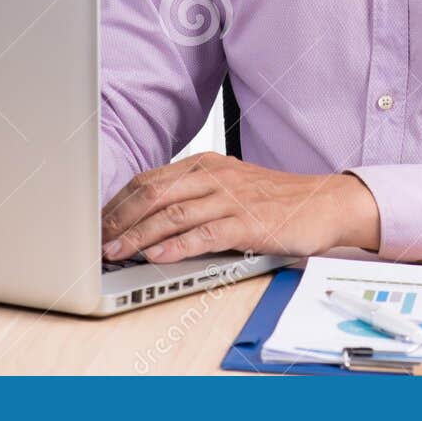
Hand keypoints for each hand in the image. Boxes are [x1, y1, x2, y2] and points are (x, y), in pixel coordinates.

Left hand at [101, 152, 380, 262]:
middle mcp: (214, 176)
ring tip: (115, 252)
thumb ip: (193, 195)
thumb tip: (149, 218)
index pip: (149, 180)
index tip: (98, 223)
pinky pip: (205, 234)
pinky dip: (177, 245)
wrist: (324, 202)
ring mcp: (231, 198)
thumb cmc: (275, 199)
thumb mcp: (229, 186)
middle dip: (120, 219)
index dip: (119, 203)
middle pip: (153, 193)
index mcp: (205, 164)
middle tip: (97, 240)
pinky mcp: (248, 223)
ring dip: (138, 235)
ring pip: (173, 214)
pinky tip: (157, 255)